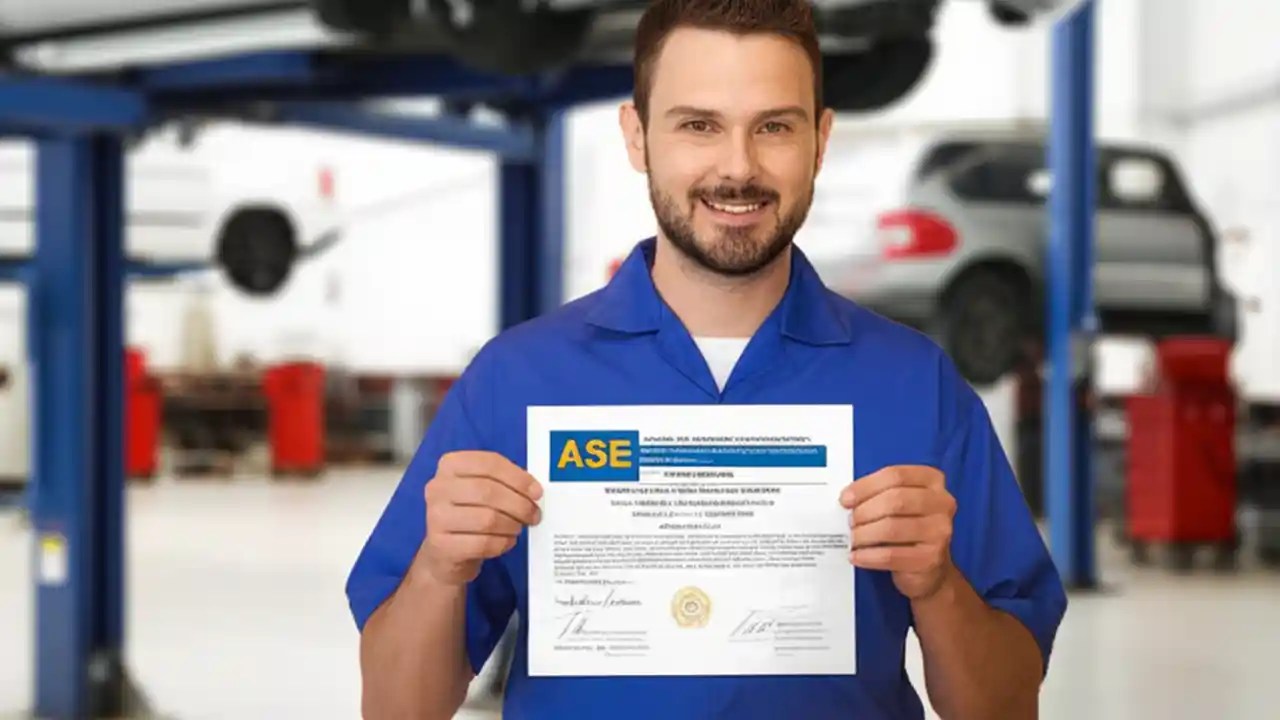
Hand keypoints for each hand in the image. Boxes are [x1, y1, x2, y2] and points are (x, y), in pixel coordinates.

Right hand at [420, 450, 542, 585]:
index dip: (518, 477)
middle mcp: (438, 487)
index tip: (536, 492)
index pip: (489, 463)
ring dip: (512, 525)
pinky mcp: (441, 545)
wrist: (445, 551)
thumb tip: (534, 490)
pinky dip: (502, 543)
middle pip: (488, 491)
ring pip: (487, 519)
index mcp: (450, 465)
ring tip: (518, 527)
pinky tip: (506, 541)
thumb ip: (504, 483)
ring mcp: (436, 517)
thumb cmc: (470, 513)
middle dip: (519, 504)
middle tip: (534, 514)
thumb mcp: (481, 490)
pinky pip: (482, 544)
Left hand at [840, 465, 956, 600]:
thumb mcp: (898, 503)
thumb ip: (878, 494)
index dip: (866, 486)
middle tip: (849, 521)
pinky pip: (892, 555)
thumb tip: (847, 499)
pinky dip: (868, 556)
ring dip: (864, 534)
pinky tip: (857, 556)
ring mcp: (940, 531)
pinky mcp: (931, 558)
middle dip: (865, 511)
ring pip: (892, 528)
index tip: (845, 499)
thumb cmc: (907, 528)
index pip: (896, 475)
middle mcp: (942, 503)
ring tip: (852, 539)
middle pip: (895, 500)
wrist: (931, 568)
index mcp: (933, 481)